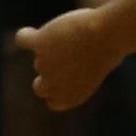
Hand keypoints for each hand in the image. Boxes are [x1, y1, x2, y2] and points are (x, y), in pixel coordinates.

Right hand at [13, 3, 131, 114]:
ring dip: (52, 51)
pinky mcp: (39, 44)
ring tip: (75, 38)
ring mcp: (43, 65)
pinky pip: (23, 39)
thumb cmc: (112, 51)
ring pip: (40, 59)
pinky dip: (26, 36)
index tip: (64, 81)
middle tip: (63, 62)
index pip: (53, 102)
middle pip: (40, 87)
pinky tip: (31, 32)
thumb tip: (75, 59)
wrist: (107, 38)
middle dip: (48, 77)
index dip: (56, 92)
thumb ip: (83, 70)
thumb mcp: (101, 66)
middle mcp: (54, 85)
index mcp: (71, 98)